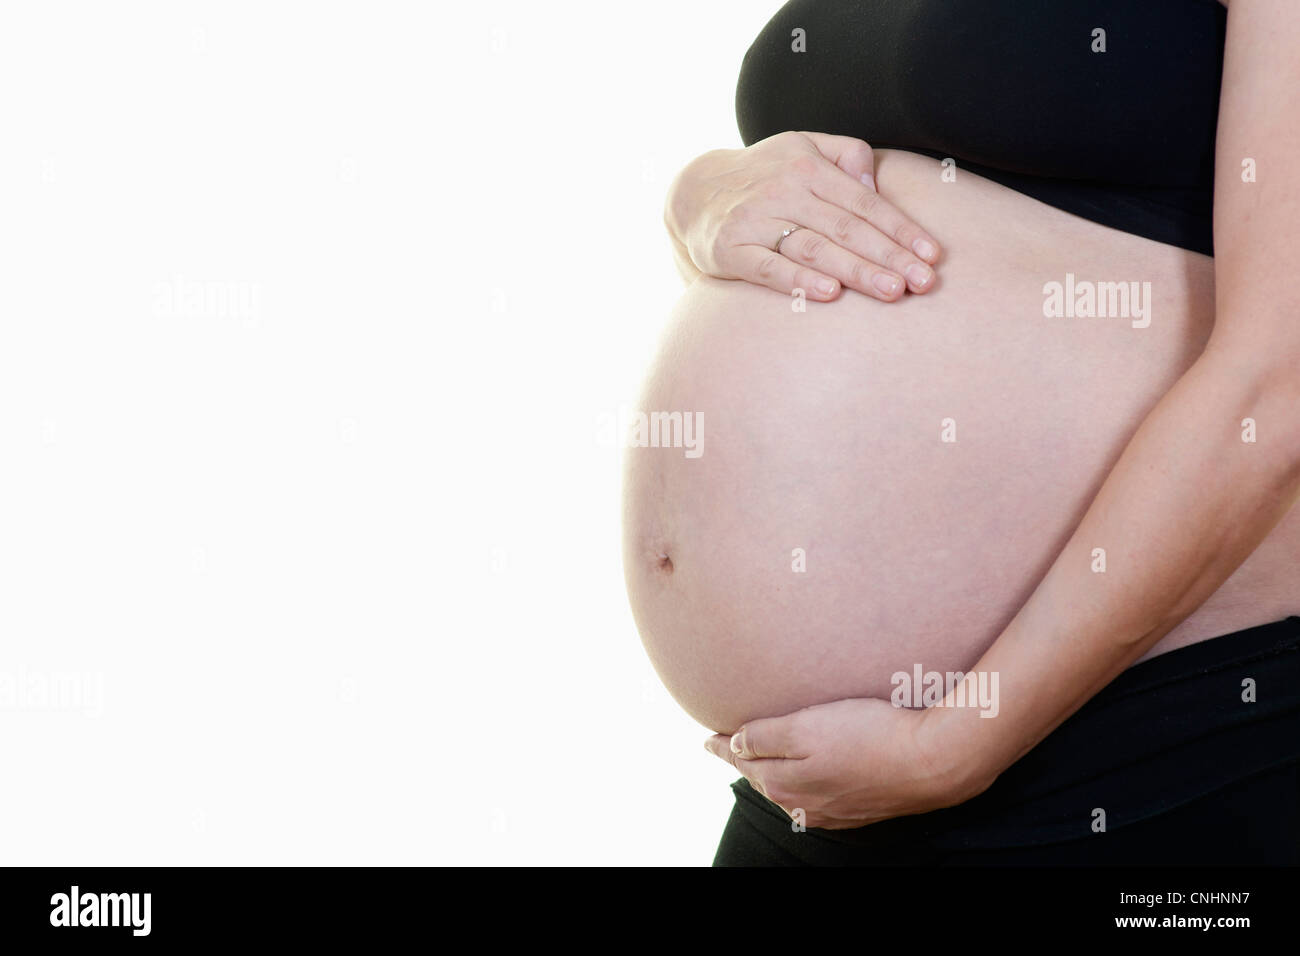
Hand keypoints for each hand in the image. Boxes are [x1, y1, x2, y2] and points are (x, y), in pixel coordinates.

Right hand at [665, 131, 940, 301]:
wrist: (693, 192)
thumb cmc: (763, 174)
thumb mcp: (803, 146)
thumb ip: (846, 155)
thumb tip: (876, 185)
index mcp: (808, 167)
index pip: (865, 203)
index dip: (902, 230)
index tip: (932, 256)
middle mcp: (784, 192)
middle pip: (846, 229)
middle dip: (889, 257)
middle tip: (923, 283)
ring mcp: (755, 222)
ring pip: (814, 249)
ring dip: (856, 272)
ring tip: (891, 292)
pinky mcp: (729, 250)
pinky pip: (769, 269)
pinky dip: (799, 281)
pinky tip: (829, 294)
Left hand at [703, 698, 978, 829]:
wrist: (931, 762)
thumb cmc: (868, 736)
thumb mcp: (806, 728)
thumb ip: (764, 737)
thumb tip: (733, 744)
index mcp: (784, 785)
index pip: (743, 761)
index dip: (724, 745)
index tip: (708, 737)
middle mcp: (804, 806)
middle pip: (765, 779)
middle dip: (746, 761)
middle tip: (729, 746)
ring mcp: (834, 811)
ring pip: (792, 791)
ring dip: (775, 774)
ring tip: (762, 761)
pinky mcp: (861, 808)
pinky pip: (819, 797)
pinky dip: (805, 783)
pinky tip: (809, 778)